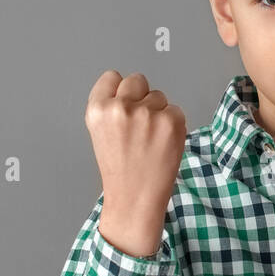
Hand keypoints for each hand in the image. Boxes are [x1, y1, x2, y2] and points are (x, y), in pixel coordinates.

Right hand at [84, 71, 187, 255]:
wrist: (135, 198)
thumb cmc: (120, 169)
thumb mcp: (100, 132)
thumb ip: (110, 106)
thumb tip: (129, 88)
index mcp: (98, 110)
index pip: (112, 77)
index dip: (120, 91)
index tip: (124, 106)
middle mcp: (120, 108)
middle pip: (137, 80)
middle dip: (141, 97)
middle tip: (140, 125)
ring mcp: (147, 114)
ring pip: (158, 95)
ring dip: (158, 112)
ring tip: (150, 139)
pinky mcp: (171, 121)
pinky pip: (176, 110)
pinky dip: (174, 125)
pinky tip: (164, 144)